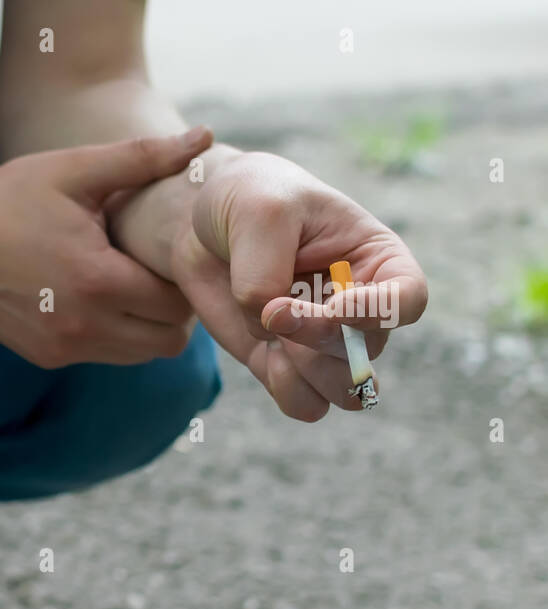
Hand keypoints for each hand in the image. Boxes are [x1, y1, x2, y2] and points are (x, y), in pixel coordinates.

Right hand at [0, 127, 213, 368]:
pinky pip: (102, 356)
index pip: (178, 303)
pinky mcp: (46, 357)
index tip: (171, 253)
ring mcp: (63, 348)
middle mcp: (84, 326)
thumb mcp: (77, 170)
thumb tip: (205, 136)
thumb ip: (145, 158)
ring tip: (128, 284)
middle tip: (158, 273)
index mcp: (99, 281)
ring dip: (145, 325)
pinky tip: (94, 298)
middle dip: (173, 310)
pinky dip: (111, 334)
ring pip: (139, 355)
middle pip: (168, 340)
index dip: (184, 278)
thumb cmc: (11, 197)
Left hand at [169, 151, 427, 419]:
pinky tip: (266, 355)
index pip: (407, 301)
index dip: (377, 314)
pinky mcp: (287, 364)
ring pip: (343, 390)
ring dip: (305, 372)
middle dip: (317, 339)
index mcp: (376, 259)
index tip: (335, 306)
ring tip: (270, 332)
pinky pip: (305, 404)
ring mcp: (325, 341)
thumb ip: (267, 271)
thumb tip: (269, 323)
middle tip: (274, 312)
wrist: (206, 225)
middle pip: (364, 351)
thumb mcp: (260, 212)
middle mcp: (361, 307)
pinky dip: (286, 389)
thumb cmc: (249, 200)